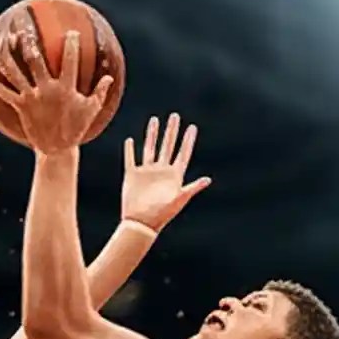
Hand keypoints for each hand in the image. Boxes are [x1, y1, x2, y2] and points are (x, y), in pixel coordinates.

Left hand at [0, 30, 114, 153]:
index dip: (71, 45)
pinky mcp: (23, 107)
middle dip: (30, 43)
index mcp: (66, 88)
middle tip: (25, 29)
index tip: (71, 33)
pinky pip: (8, 95)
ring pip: (16, 73)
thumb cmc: (76, 128)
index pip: (70, 61)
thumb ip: (100, 92)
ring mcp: (33, 97)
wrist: (57, 149)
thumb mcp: (91, 110)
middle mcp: (47, 89)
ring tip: (3, 42)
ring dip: (8, 56)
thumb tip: (109, 77)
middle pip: (35, 60)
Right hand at [120, 114, 209, 232]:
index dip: (188, 140)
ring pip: (150, 148)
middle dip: (172, 131)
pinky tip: (130, 140)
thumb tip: (208, 180)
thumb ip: (193, 188)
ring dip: (152, 135)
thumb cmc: (162, 214)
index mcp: (175, 176)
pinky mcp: (132, 175)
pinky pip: (131, 159)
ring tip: (155, 120)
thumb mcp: (180, 199)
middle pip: (168, 146)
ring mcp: (147, 172)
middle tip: (175, 116)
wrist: (141, 223)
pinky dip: (130, 150)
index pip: (183, 153)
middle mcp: (161, 171)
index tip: (192, 127)